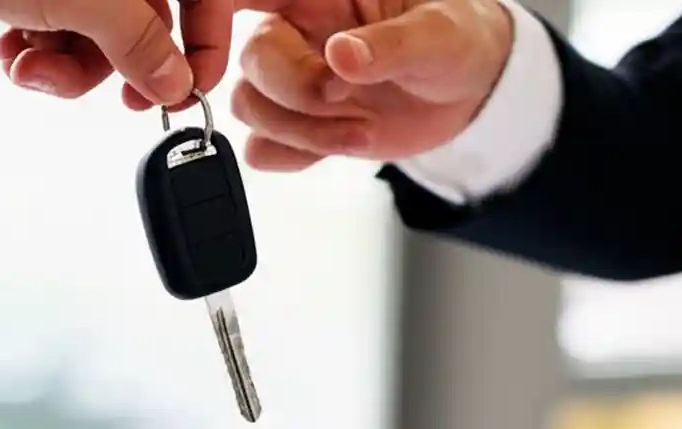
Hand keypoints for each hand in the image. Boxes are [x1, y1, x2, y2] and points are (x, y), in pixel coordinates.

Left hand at [0, 0, 230, 107]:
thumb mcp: (88, 0)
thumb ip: (141, 42)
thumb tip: (176, 80)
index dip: (205, 45)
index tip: (182, 89)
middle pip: (144, 21)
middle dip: (105, 64)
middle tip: (80, 81)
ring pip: (96, 33)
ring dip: (61, 65)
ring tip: (26, 65)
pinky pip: (57, 26)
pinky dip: (34, 49)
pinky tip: (10, 49)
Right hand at [231, 0, 512, 169]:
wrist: (469, 91)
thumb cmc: (456, 40)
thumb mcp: (441, 33)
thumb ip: (392, 44)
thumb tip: (341, 55)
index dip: (212, 19)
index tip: (228, 51)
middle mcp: (295, 31)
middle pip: (250, 60)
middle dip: (297, 94)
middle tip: (347, 100)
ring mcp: (292, 80)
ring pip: (249, 108)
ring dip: (302, 133)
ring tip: (362, 132)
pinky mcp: (298, 126)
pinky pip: (262, 148)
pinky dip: (295, 156)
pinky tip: (340, 143)